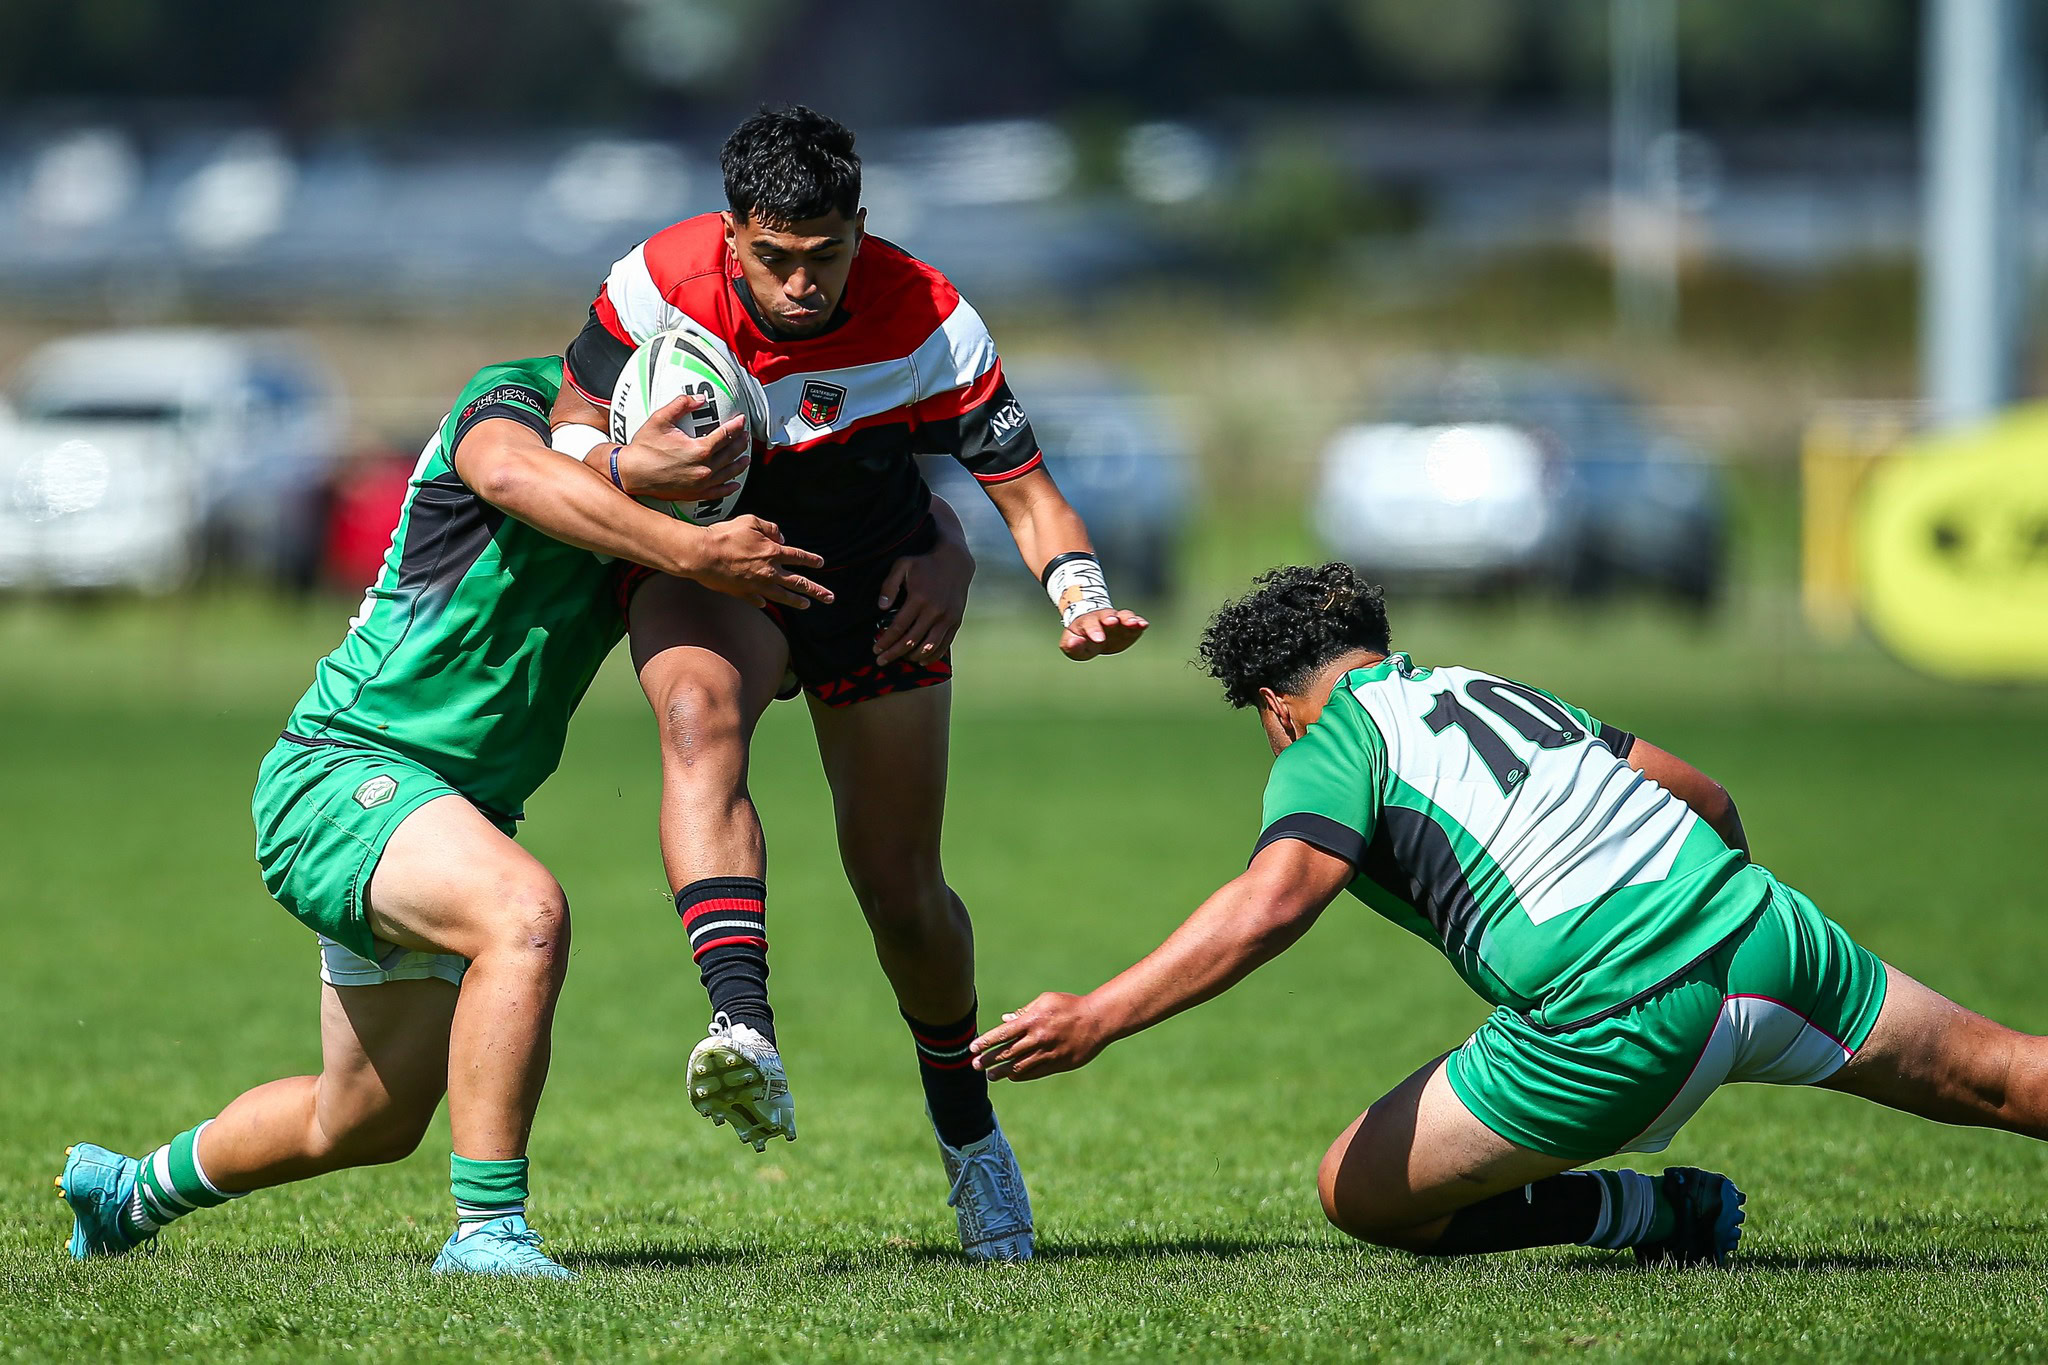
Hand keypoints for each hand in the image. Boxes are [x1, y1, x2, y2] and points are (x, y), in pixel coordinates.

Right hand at [616, 392, 751, 500]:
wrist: (630, 473)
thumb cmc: (643, 448)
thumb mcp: (660, 419)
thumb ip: (681, 404)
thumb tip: (700, 398)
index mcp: (699, 449)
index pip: (725, 435)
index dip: (736, 426)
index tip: (741, 420)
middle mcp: (704, 468)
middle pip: (730, 454)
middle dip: (740, 443)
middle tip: (745, 436)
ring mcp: (700, 484)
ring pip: (728, 473)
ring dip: (739, 464)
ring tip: (746, 458)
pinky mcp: (694, 494)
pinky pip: (718, 493)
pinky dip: (728, 488)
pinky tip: (735, 484)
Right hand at [684, 515, 832, 609]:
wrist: (702, 555)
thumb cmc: (725, 535)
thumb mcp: (750, 521)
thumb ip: (769, 527)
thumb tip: (781, 538)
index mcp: (772, 552)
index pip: (798, 556)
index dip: (811, 560)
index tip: (821, 564)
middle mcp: (769, 572)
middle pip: (798, 582)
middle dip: (816, 590)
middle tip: (830, 598)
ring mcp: (757, 585)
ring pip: (782, 596)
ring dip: (797, 601)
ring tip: (808, 605)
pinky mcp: (742, 593)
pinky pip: (757, 600)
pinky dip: (762, 602)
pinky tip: (766, 604)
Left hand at [871, 535, 973, 664]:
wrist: (955, 563)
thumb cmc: (925, 564)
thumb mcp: (902, 566)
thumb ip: (889, 585)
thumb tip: (881, 607)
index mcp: (919, 598)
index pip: (898, 627)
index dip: (886, 641)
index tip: (875, 649)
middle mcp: (934, 611)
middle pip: (911, 641)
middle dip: (893, 653)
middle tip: (881, 661)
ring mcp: (947, 618)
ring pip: (928, 647)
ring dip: (912, 657)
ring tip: (900, 659)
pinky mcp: (956, 622)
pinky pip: (944, 645)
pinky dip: (932, 656)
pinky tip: (921, 661)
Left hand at [970, 992, 1108, 1080]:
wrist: (1097, 1021)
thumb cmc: (1069, 1006)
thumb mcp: (1046, 1001)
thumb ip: (1024, 1012)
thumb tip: (1004, 1020)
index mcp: (1032, 1021)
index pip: (1003, 1034)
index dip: (986, 1042)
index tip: (973, 1048)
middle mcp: (1037, 1039)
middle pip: (1007, 1052)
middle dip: (989, 1059)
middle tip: (975, 1065)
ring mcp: (1047, 1053)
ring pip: (1018, 1066)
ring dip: (1002, 1072)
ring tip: (990, 1075)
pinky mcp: (1057, 1064)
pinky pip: (1033, 1073)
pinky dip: (1020, 1075)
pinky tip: (1011, 1076)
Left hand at [1059, 608, 1148, 660]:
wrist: (1094, 634)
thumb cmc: (1080, 640)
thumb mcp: (1071, 645)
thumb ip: (1071, 645)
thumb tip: (1074, 643)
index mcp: (1086, 622)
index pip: (1089, 624)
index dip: (1093, 630)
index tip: (1098, 639)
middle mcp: (1103, 618)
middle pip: (1107, 615)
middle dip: (1110, 618)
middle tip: (1113, 621)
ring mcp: (1118, 621)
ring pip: (1123, 615)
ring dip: (1128, 619)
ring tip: (1134, 623)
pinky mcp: (1129, 627)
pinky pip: (1136, 622)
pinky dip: (1139, 622)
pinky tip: (1144, 625)